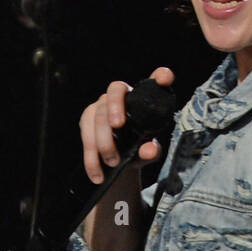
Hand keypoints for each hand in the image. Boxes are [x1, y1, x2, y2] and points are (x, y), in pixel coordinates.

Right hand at [79, 66, 174, 184]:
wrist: (118, 162)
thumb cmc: (137, 149)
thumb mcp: (147, 152)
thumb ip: (150, 150)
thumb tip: (150, 150)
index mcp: (140, 98)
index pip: (150, 81)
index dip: (159, 76)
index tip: (166, 77)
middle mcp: (119, 95)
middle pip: (113, 93)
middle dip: (114, 107)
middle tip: (118, 126)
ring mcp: (100, 105)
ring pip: (97, 116)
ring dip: (103, 141)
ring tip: (113, 162)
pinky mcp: (87, 119)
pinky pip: (85, 135)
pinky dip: (91, 158)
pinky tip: (96, 175)